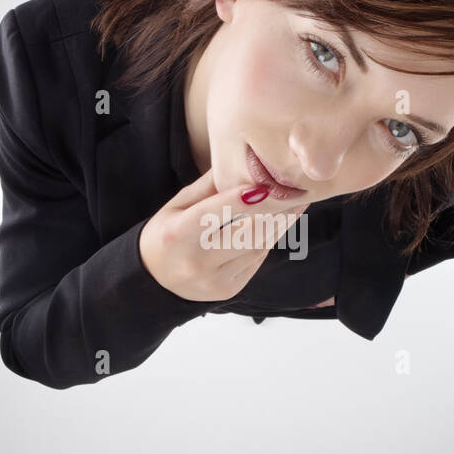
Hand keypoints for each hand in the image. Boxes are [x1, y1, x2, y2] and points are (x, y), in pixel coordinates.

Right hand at [138, 168, 308, 302]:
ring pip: (258, 246)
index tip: (271, 184)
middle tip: (299, 189)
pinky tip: (282, 221)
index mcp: (178, 234)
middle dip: (277, 209)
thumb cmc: (166, 235)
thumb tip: (242, 163)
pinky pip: (257, 260)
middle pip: (247, 233)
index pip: (217, 212)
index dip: (246, 199)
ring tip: (299, 201)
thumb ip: (208, 186)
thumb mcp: (176, 205)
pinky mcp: (229, 291)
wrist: (154, 282)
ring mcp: (215, 280)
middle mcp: (197, 261)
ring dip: (281, 223)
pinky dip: (270, 238)